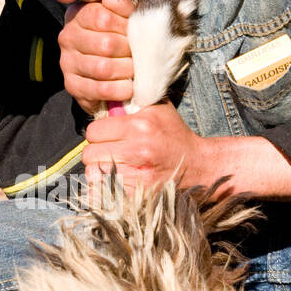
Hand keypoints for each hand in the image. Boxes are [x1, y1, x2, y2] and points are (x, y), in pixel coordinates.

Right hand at [58, 0, 134, 115]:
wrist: (106, 73)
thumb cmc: (117, 39)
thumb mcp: (122, 19)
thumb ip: (122, 8)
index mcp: (78, 15)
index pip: (102, 17)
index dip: (124, 26)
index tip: (137, 33)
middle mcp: (67, 37)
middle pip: (106, 44)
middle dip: (129, 53)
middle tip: (139, 57)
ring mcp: (67, 62)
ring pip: (103, 68)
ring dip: (125, 72)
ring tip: (135, 72)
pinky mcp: (72, 86)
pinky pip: (99, 89)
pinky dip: (119, 90)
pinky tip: (128, 88)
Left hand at [83, 110, 290, 200]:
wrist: (200, 165)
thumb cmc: (175, 134)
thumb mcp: (158, 108)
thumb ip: (132, 100)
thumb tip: (107, 97)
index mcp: (140, 125)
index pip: (93, 131)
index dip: (97, 133)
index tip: (106, 136)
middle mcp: (138, 149)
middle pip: (90, 154)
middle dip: (96, 153)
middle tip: (108, 153)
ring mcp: (139, 174)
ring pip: (95, 174)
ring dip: (99, 172)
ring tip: (111, 167)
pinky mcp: (140, 193)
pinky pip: (105, 192)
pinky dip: (106, 189)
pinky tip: (115, 182)